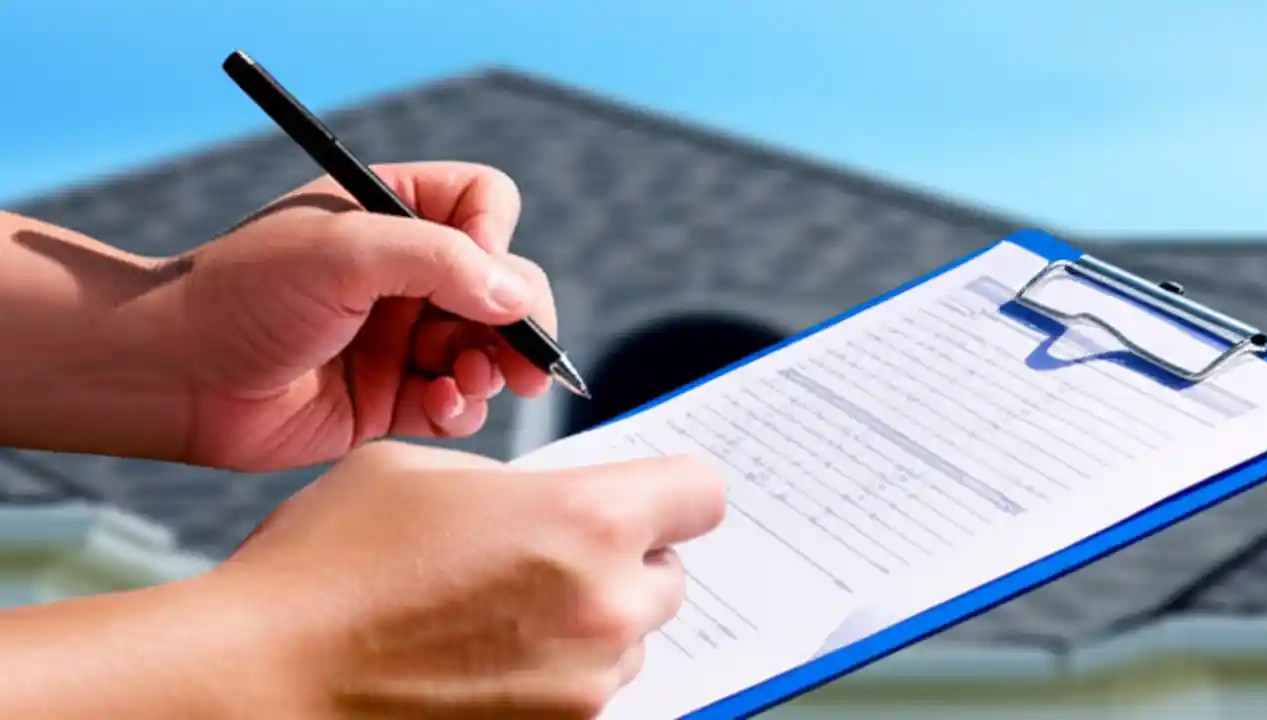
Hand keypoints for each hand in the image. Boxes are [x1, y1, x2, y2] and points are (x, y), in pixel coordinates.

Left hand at [155, 161, 555, 469]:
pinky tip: (439, 408)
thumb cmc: (243, 294)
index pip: (484, 205)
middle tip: (524, 360)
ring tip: (467, 383)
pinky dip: (462, 408)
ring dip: (493, 369)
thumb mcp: (343, 251)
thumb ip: (439, 260)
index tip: (481, 269)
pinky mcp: (390, 398)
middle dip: (518, 323)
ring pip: (487, 349)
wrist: (174, 376)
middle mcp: (405, 273)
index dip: (497, 236)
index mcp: (393, 212)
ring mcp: (401, 337)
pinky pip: (455, 402)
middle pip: (503, 285)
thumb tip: (517, 297)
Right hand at [209, 442, 726, 717]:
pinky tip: (488, 659)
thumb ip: (514, 482)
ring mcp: (582, 687)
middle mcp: (603, 608)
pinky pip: (586, 693)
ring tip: (502, 614)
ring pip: (629, 639)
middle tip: (549, 558)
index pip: (701, 492)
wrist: (264, 675)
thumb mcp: (421, 468)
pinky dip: (557, 674)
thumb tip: (547, 502)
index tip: (653, 497)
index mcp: (583, 519)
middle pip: (670, 573)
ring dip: (591, 622)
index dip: (673, 488)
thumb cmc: (329, 565)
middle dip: (624, 559)